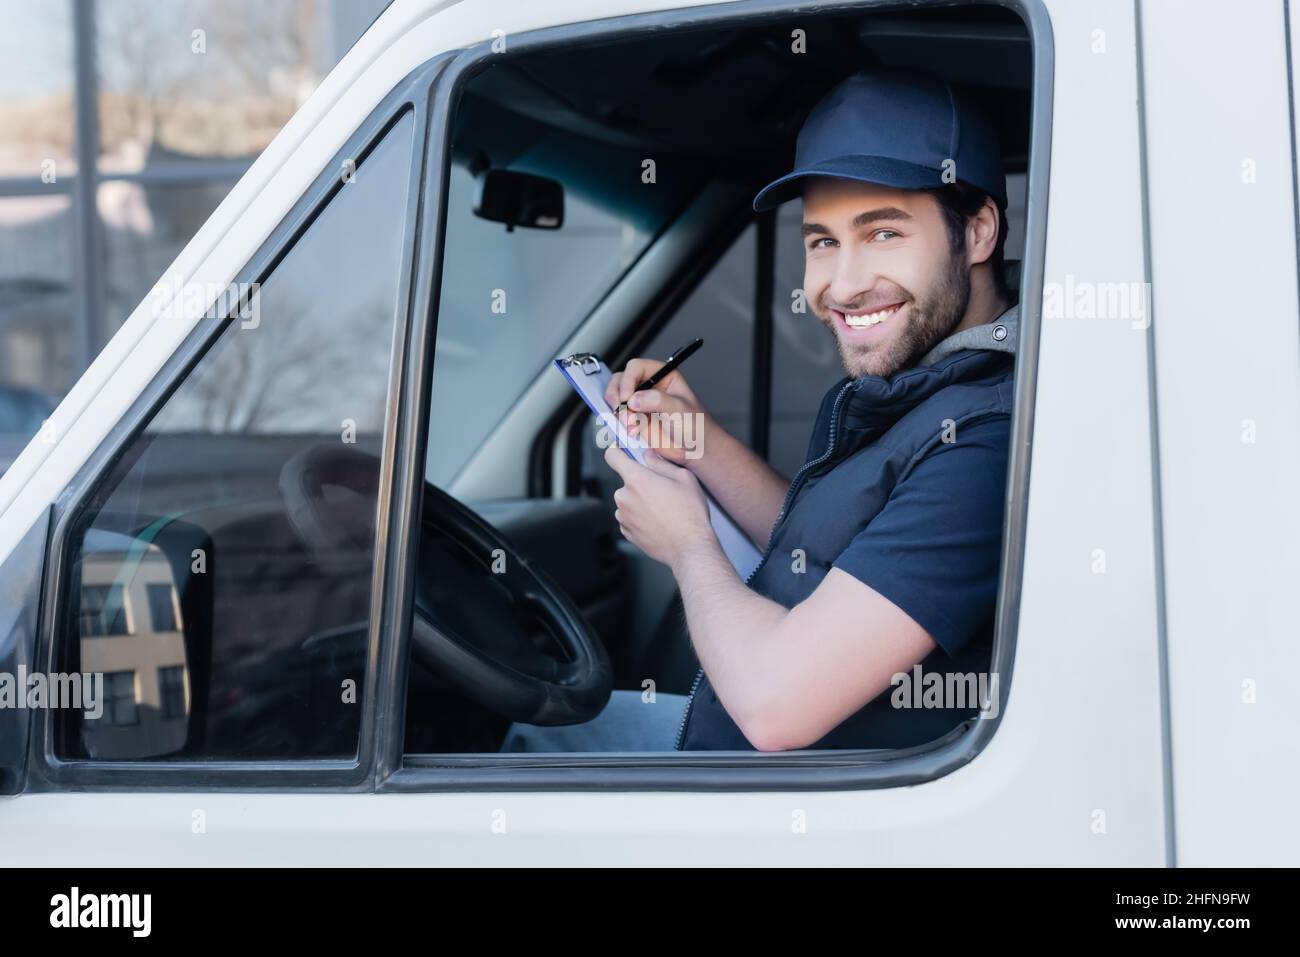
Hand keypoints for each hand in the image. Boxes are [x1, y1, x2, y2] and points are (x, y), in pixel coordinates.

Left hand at [603, 445, 714, 566]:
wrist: (690, 547)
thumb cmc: (689, 513)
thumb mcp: (683, 478)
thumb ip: (661, 463)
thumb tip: (649, 456)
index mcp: (636, 479)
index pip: (613, 457)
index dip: (617, 452)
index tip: (623, 453)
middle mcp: (624, 497)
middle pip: (626, 482)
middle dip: (641, 483)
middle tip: (663, 491)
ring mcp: (623, 517)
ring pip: (629, 501)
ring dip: (641, 502)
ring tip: (664, 510)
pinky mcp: (627, 532)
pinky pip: (630, 518)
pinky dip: (641, 518)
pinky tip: (659, 521)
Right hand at [604, 358, 713, 465]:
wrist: (695, 449)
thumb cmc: (695, 426)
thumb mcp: (680, 410)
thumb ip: (658, 401)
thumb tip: (635, 398)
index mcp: (662, 375)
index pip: (636, 368)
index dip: (628, 380)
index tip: (626, 397)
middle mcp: (649, 386)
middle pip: (620, 380)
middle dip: (617, 396)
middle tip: (623, 411)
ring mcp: (639, 402)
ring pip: (615, 398)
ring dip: (617, 411)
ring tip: (630, 424)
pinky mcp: (634, 418)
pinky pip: (618, 416)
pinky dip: (619, 423)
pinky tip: (632, 431)